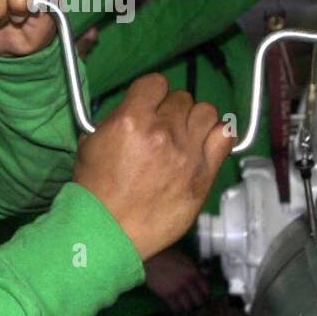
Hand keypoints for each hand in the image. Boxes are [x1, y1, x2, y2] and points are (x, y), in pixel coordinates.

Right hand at [73, 74, 234, 260]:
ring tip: (184, 136)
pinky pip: (226, 136)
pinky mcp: (204, 174)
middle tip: (162, 129)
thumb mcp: (91, 144)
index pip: (155, 83)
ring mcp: (188, 153)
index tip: (148, 106)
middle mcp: (164, 132)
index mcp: (132, 120)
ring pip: (206, 112)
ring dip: (194, 120)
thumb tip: (136, 109)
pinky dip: (218, 135)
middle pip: (181, 98)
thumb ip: (116, 119)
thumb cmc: (95, 191)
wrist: (108, 233)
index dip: (151, 93)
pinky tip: (204, 145)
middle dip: (170, 110)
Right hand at [144, 248, 210, 313]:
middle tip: (194, 303)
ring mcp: (177, 290)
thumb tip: (205, 274)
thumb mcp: (184, 258)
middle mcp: (188, 282)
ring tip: (184, 306)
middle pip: (199, 301)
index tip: (203, 296)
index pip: (206, 289)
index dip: (205, 294)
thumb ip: (194, 268)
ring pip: (188, 307)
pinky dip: (176, 309)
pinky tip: (175, 307)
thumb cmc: (167, 255)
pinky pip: (175, 308)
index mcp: (193, 272)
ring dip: (187, 307)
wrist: (150, 258)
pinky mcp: (167, 295)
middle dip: (197, 303)